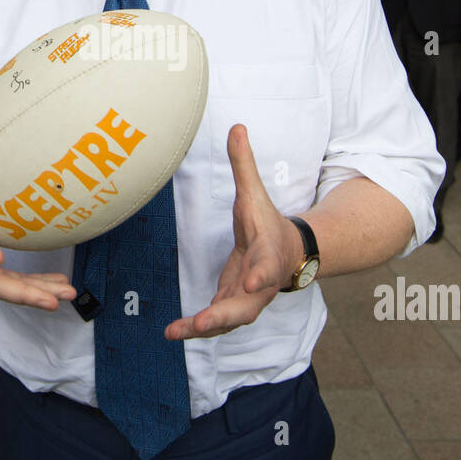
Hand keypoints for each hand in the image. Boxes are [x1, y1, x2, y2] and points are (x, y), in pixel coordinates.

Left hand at [166, 124, 303, 340]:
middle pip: (246, 305)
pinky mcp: (232, 306)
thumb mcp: (255, 194)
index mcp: (268, 254)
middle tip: (203, 322)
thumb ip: (243, 165)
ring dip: (204, 328)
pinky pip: (215, 322)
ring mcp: (247, 300)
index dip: (261, 274)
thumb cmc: (267, 223)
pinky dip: (196, 328)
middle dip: (224, 315)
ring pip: (228, 320)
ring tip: (175, 333)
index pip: (267, 265)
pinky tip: (173, 332)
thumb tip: (237, 127)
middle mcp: (260, 284)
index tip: (254, 279)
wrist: (287, 253)